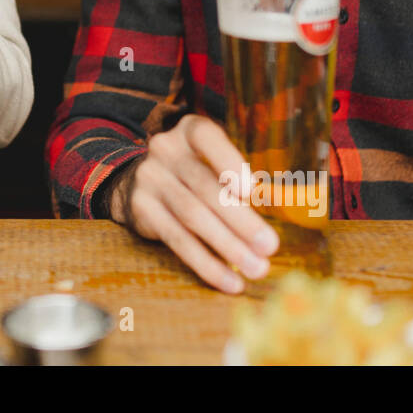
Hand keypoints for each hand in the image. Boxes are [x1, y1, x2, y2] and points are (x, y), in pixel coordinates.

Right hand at [108, 114, 279, 293]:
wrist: (136, 181)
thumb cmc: (193, 172)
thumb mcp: (210, 160)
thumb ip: (236, 180)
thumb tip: (275, 213)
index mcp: (189, 131)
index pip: (206, 138)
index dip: (228, 161)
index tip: (251, 189)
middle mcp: (165, 150)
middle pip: (204, 186)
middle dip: (240, 219)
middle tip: (269, 246)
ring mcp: (150, 179)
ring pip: (192, 216)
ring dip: (227, 246)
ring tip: (256, 268)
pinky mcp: (141, 209)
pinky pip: (177, 240)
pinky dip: (206, 264)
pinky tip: (229, 280)